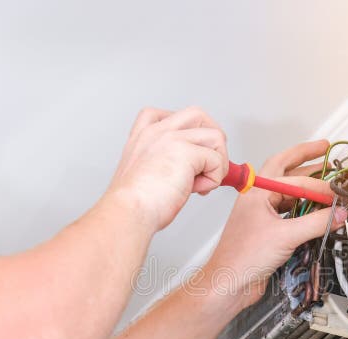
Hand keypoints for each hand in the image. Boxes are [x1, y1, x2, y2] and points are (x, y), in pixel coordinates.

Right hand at [109, 106, 227, 230]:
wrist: (129, 213)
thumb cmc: (137, 203)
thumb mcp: (148, 172)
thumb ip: (168, 161)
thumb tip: (198, 167)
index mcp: (144, 135)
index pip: (172, 116)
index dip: (191, 134)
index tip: (190, 158)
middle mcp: (157, 131)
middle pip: (199, 116)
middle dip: (212, 141)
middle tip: (208, 166)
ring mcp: (171, 138)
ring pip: (216, 136)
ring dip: (217, 162)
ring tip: (202, 182)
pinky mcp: (185, 152)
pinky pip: (217, 160)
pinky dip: (214, 179)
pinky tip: (198, 190)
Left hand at [203, 140, 347, 308]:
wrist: (229, 283)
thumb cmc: (242, 258)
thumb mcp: (285, 236)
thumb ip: (316, 223)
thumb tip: (338, 213)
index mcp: (258, 191)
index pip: (296, 180)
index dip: (320, 184)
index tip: (339, 192)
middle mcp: (259, 198)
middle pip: (286, 169)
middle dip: (305, 157)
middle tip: (324, 148)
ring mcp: (263, 213)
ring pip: (289, 190)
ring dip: (307, 184)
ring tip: (325, 176)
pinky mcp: (268, 230)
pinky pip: (290, 211)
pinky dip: (305, 208)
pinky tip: (316, 209)